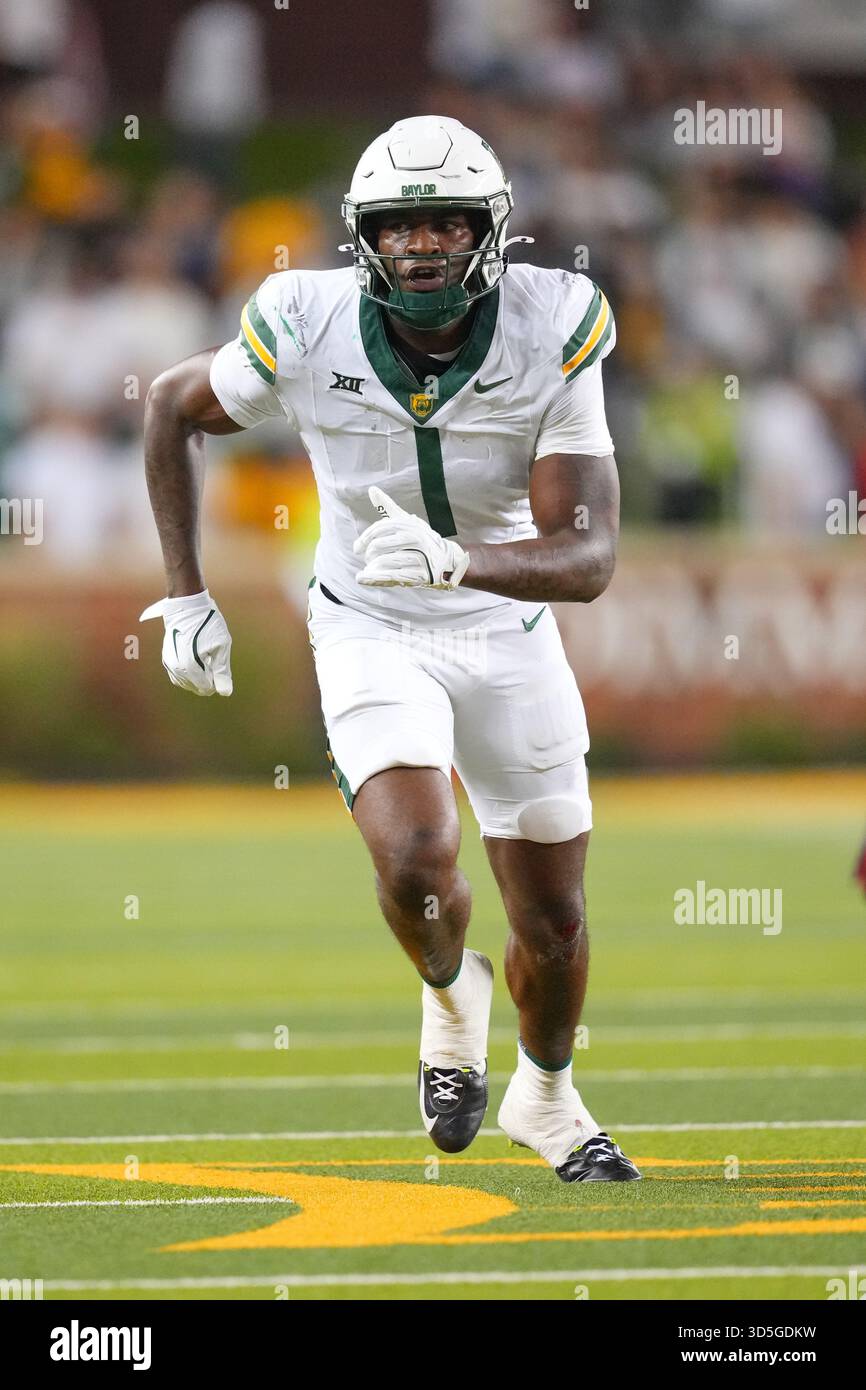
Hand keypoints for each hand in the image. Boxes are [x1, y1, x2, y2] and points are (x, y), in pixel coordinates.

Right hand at [140, 589, 232, 695]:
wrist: (187, 605)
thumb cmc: (208, 623)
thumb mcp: (221, 646)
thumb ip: (222, 671)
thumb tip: (225, 692)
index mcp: (191, 666)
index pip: (206, 687)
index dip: (217, 681)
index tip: (220, 666)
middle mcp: (177, 667)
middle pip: (195, 686)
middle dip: (207, 679)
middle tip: (214, 661)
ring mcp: (169, 663)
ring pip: (185, 683)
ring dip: (197, 678)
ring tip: (206, 660)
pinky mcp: (166, 658)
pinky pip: (177, 676)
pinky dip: (187, 675)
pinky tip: (196, 663)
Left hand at [353, 486, 468, 589]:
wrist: (448, 561)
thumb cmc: (422, 539)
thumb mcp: (406, 521)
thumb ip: (388, 507)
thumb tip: (372, 490)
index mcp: (409, 524)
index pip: (380, 529)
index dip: (364, 538)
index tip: (357, 548)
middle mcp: (415, 538)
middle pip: (379, 546)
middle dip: (369, 554)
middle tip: (368, 559)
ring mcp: (419, 557)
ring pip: (384, 561)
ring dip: (372, 567)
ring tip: (369, 569)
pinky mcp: (420, 574)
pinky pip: (392, 576)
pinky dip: (374, 577)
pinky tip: (362, 578)